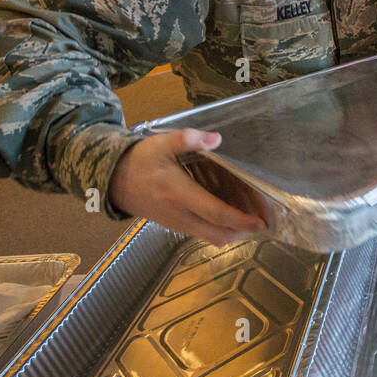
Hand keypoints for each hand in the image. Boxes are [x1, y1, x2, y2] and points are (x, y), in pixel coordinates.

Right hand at [108, 129, 267, 245]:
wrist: (112, 181)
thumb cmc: (140, 161)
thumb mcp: (161, 143)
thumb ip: (188, 139)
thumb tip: (216, 139)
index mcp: (179, 194)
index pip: (215, 213)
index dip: (240, 220)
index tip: (260, 222)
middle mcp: (180, 214)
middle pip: (217, 234)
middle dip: (243, 232)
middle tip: (263, 223)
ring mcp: (177, 223)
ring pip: (210, 237)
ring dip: (232, 232)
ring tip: (252, 221)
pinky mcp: (174, 225)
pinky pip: (201, 233)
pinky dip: (219, 229)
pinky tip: (230, 217)